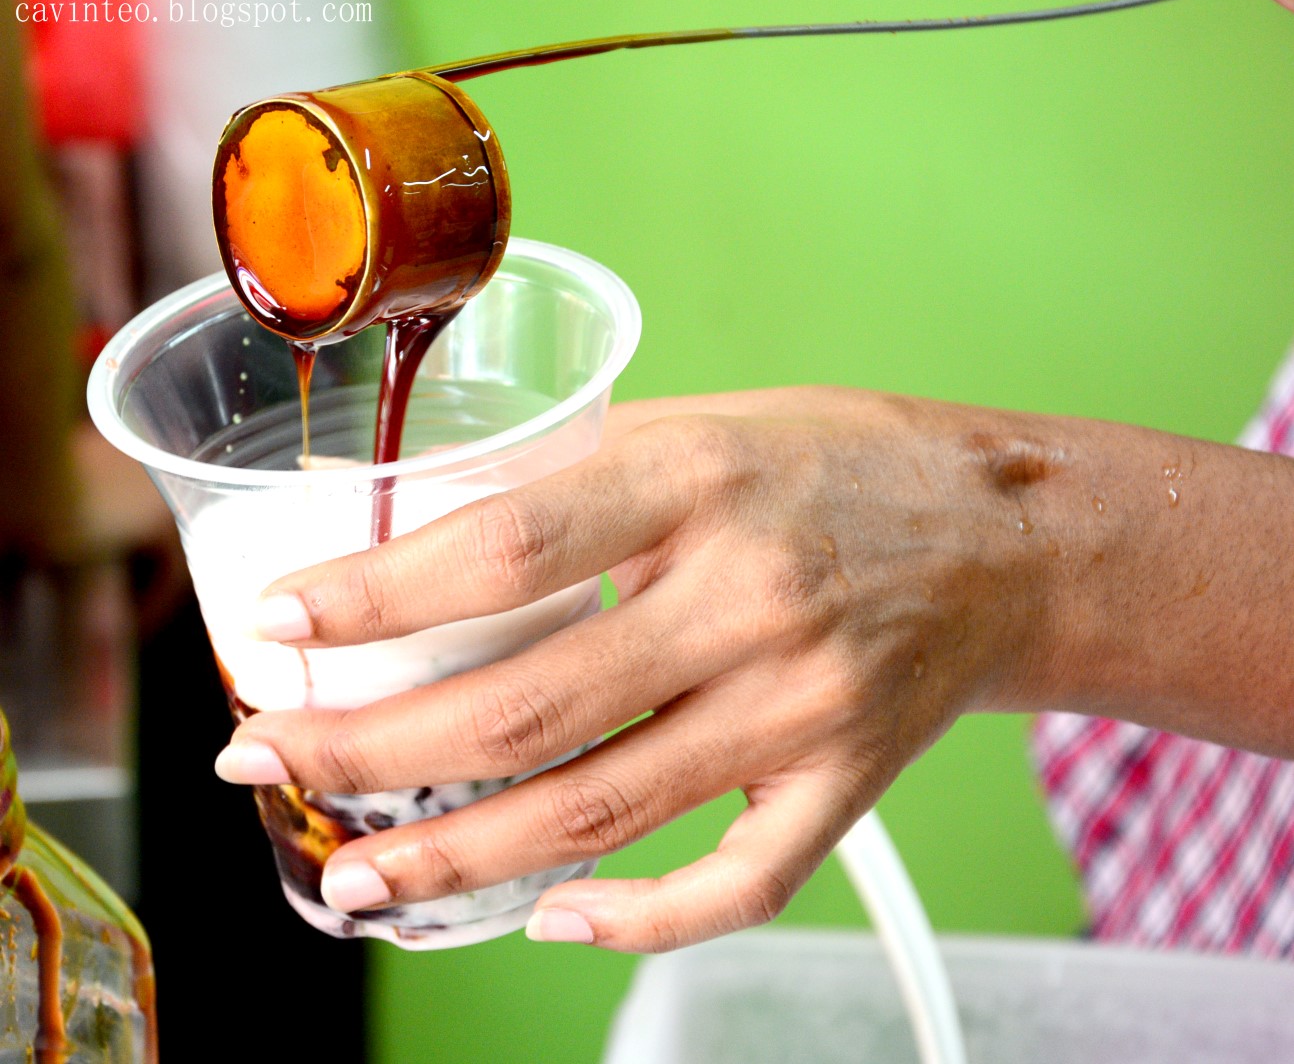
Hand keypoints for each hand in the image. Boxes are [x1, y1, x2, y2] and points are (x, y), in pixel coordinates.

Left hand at [214, 387, 1057, 950]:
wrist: (1005, 534)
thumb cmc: (838, 464)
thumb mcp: (700, 424)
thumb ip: (566, 475)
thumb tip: (409, 521)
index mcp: (700, 483)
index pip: (505, 545)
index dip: (372, 595)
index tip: (276, 625)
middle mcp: (748, 602)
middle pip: (522, 706)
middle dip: (365, 748)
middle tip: (262, 760)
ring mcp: (801, 707)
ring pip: (600, 811)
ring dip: (455, 856)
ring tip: (349, 874)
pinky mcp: (843, 781)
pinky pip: (737, 881)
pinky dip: (637, 921)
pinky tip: (552, 919)